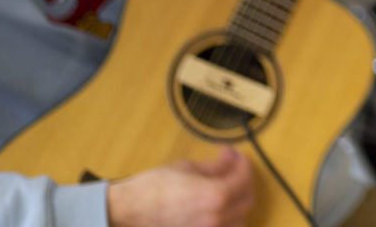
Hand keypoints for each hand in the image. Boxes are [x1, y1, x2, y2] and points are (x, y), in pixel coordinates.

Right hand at [106, 147, 253, 226]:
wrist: (128, 210)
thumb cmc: (153, 187)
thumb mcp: (187, 168)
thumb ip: (215, 166)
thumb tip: (230, 159)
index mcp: (216, 196)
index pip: (244, 179)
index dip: (243, 164)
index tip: (237, 155)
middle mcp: (216, 218)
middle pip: (247, 201)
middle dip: (245, 181)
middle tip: (234, 168)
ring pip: (239, 220)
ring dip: (240, 202)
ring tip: (230, 187)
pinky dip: (228, 219)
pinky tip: (220, 208)